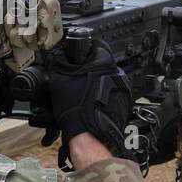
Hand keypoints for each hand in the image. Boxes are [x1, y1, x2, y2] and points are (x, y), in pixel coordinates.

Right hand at [44, 41, 132, 163]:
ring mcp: (123, 91)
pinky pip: (111, 94)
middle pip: (102, 63)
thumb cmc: (76, 108)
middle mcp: (117, 75)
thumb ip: (60, 62)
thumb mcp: (60, 78)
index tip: (77, 57)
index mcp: (104, 63)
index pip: (97, 46)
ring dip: (96, 83)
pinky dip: (101, 97)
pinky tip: (89, 104)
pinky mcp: (124, 104)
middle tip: (75, 77)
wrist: (88, 135)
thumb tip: (58, 55)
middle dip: (89, 68)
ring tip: (82, 94)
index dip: (84, 50)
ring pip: (107, 79)